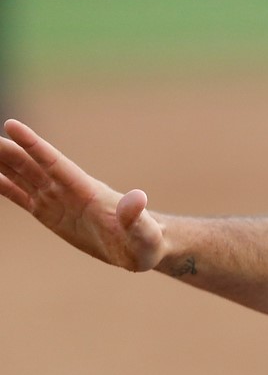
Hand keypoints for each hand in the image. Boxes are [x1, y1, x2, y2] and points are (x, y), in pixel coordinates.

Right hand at [1, 119, 166, 272]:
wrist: (141, 248)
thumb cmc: (146, 241)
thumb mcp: (143, 233)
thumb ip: (136, 216)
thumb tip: (138, 198)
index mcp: (87, 190)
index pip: (55, 163)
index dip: (34, 146)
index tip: (11, 126)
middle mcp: (68, 190)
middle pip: (31, 165)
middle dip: (7, 151)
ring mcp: (57, 200)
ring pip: (22, 176)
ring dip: (1, 163)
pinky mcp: (50, 214)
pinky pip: (21, 196)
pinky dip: (3, 186)